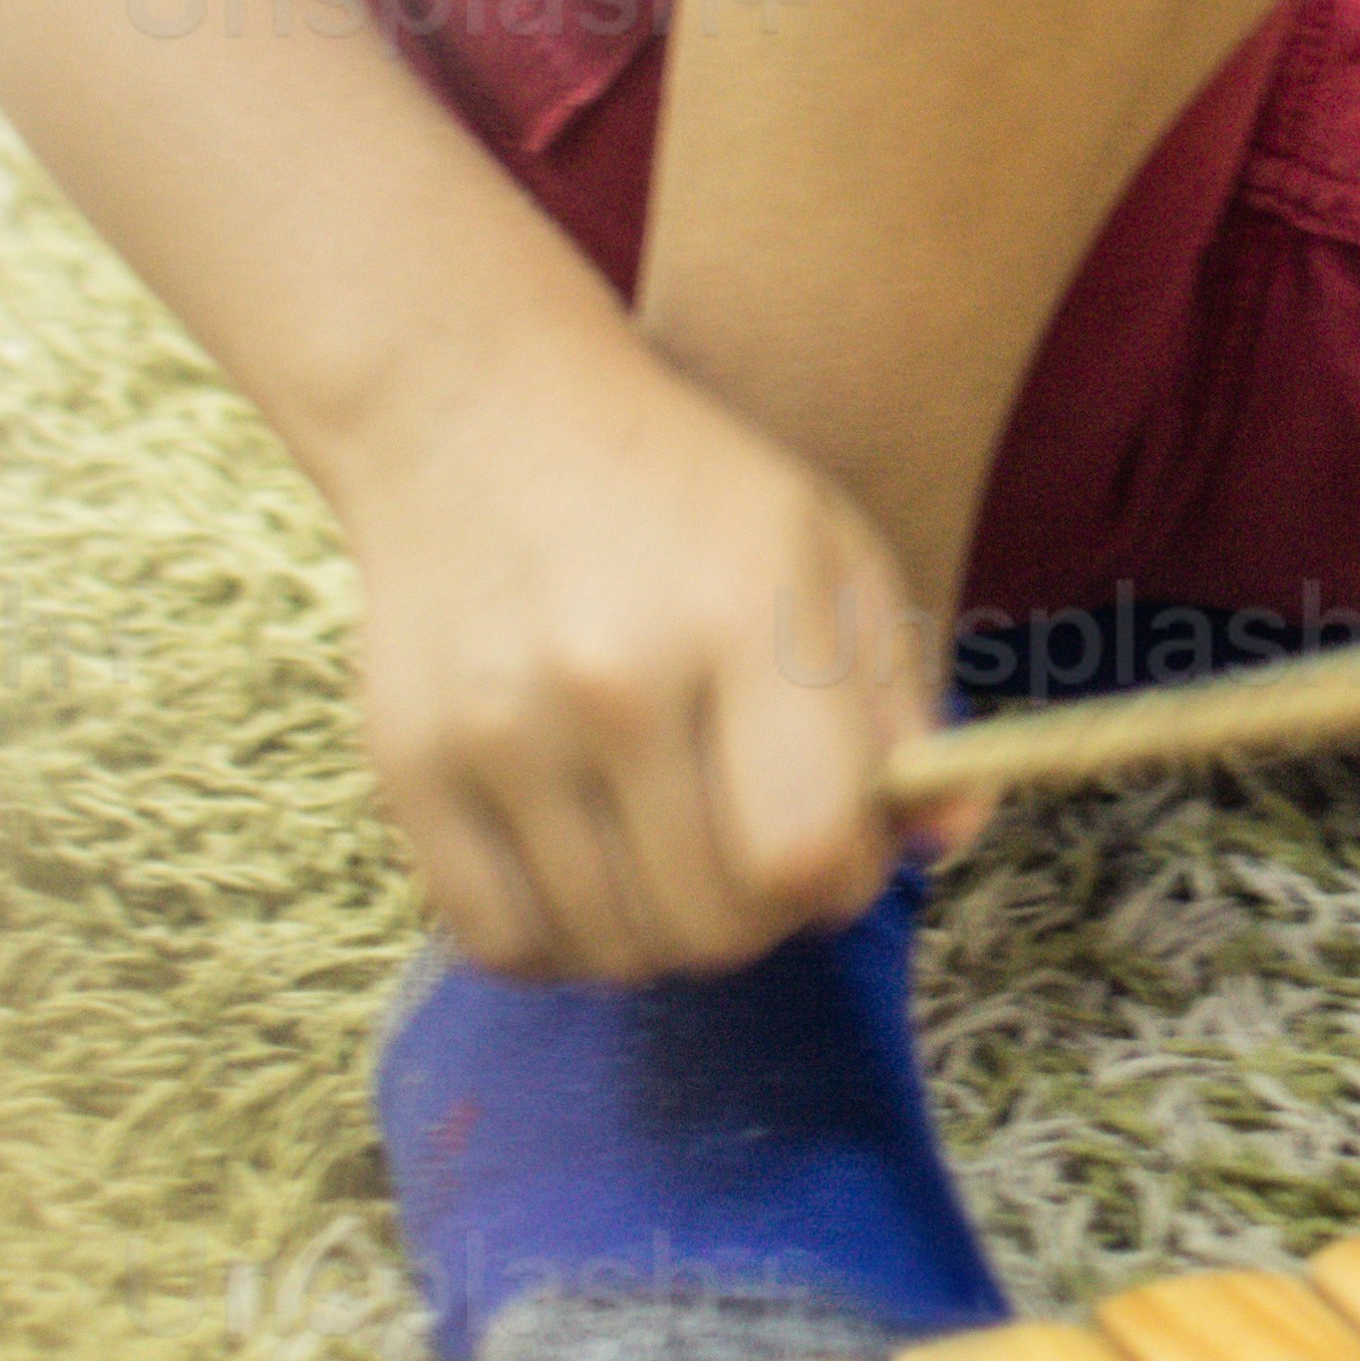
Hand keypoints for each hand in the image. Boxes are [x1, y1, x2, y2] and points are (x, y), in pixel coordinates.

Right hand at [334, 321, 941, 982]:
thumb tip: (948, 843)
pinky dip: (560, 941)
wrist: (481, 411)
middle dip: (763, 913)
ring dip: (663, 929)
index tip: (838, 844)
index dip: (844, 879)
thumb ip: (897, 702)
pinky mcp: (412, 765)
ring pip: (615, 949)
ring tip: (674, 848)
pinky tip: (589, 868)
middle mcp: (614, 678)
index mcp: (740, 611)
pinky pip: (504, 942)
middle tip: (755, 850)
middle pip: (714, 923)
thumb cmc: (684, 491)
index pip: (806, 848)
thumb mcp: (826, 547)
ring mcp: (500, 728)